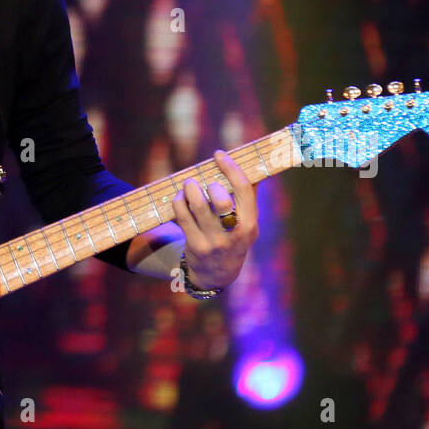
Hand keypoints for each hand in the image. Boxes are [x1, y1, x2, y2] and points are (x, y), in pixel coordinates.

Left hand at [172, 149, 257, 290]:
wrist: (217, 274)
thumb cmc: (233, 237)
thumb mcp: (247, 222)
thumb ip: (248, 196)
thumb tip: (250, 162)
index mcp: (250, 224)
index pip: (244, 189)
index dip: (230, 168)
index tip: (218, 154)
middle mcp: (234, 233)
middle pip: (221, 199)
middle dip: (210, 184)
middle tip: (203, 180)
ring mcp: (214, 241)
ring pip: (198, 206)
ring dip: (190, 189)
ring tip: (189, 184)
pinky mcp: (195, 246)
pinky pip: (182, 216)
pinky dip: (179, 201)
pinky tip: (180, 198)